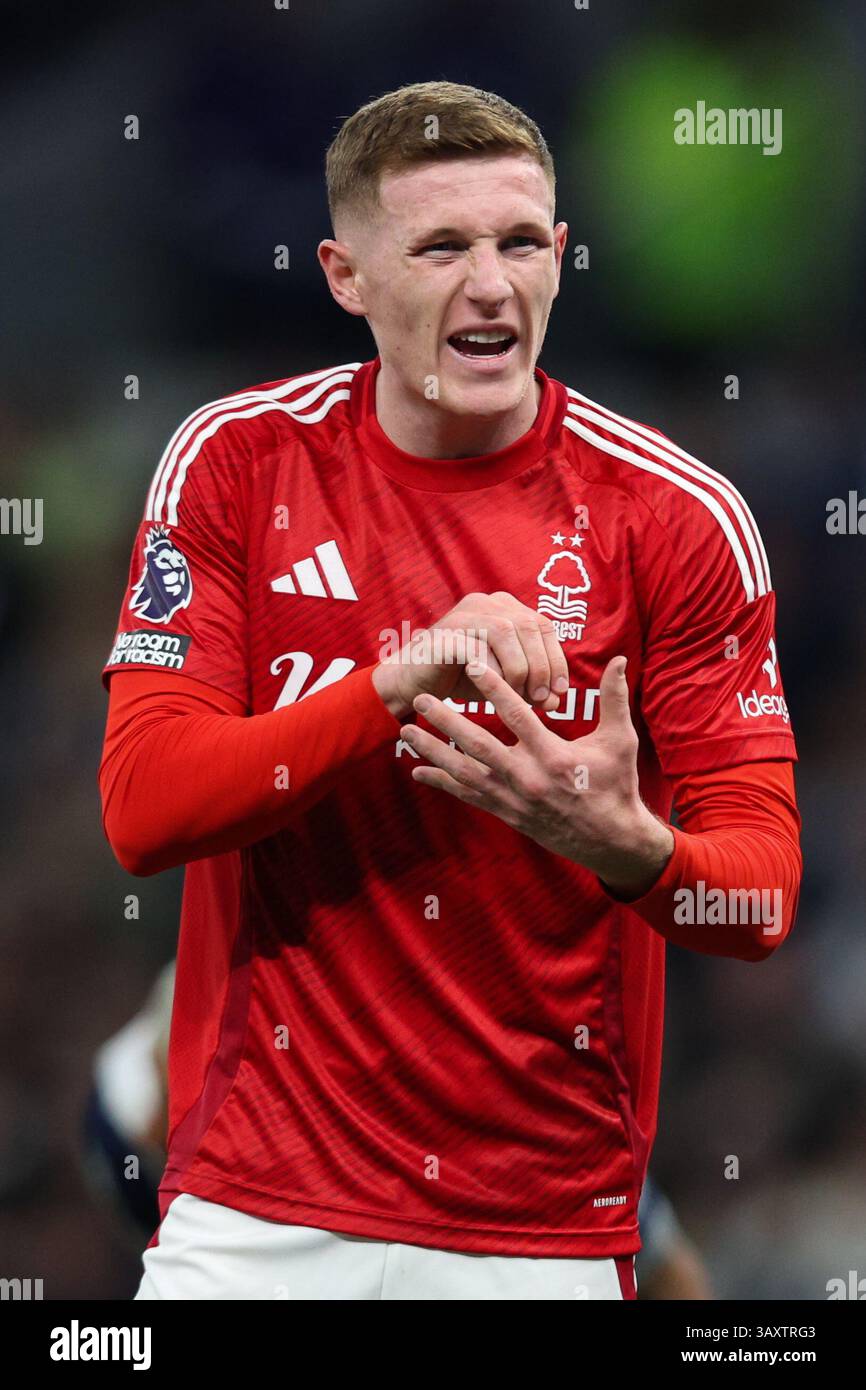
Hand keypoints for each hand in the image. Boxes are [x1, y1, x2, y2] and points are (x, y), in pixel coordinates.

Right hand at [372, 591, 568, 721]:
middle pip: (529, 626)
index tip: (559, 692)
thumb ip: (531, 688)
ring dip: (519, 669)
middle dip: (541, 667)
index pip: (543, 626)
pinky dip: (491, 673)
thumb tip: (556, 702)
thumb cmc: (462, 678)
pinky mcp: (446, 633)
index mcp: (505, 607)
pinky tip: (492, 692)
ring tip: (518, 697)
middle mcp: (486, 602)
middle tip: (541, 699)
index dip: (556, 660)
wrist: (414, 683)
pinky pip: (478, 648)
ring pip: (507, 632)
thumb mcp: (504, 682)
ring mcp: (464, 614)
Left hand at [398, 654, 673, 897]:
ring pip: (464, 772)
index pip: (518, 716)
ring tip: (406, 732)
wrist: (610, 841)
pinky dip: (442, 784)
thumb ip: (615, 698)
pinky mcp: (505, 812)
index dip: (495, 688)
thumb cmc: (616, 785)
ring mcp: (512, 798)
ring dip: (433, 751)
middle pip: (478, 744)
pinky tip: (418, 772)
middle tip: (421, 700)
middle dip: (446, 721)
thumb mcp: (620, 741)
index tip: (473, 665)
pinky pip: (467, 796)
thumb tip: (620, 659)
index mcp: (554, 756)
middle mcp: (527, 777)